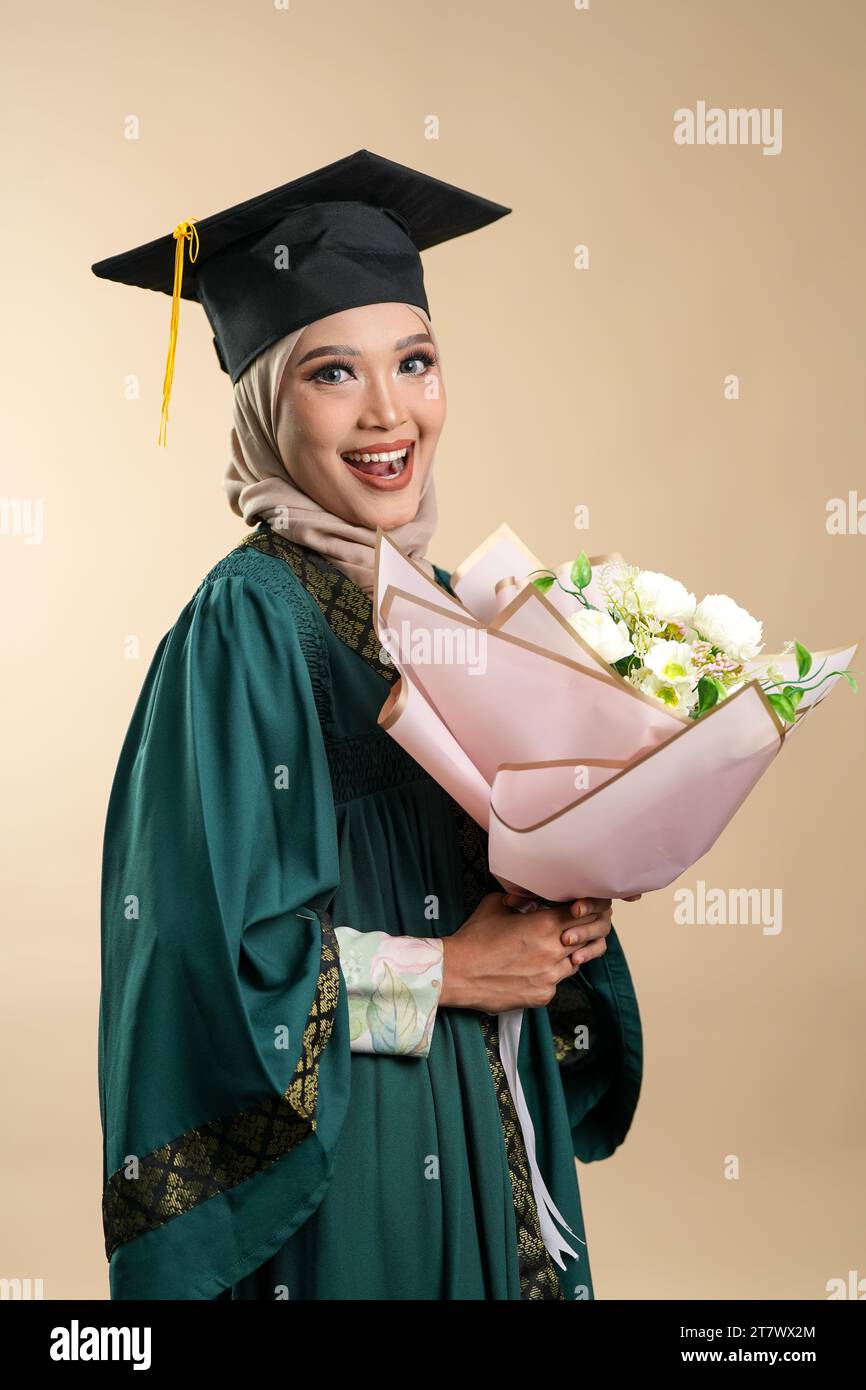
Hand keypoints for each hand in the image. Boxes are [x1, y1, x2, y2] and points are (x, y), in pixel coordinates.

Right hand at [440, 892, 582, 1012]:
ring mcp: (550, 976)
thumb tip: (529, 898)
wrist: (457, 972)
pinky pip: (557, 982)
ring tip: (546, 951)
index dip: (580, 911)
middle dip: (576, 933)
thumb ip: (520, 899)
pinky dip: (549, 975)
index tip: (574, 910)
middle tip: (563, 930)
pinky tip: (532, 970)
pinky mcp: (543, 995)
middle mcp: (554, 950)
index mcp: (545, 924)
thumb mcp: (496, 905)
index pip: (581, 914)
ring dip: (565, 955)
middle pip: (584, 938)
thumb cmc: (474, 938)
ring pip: (574, 962)